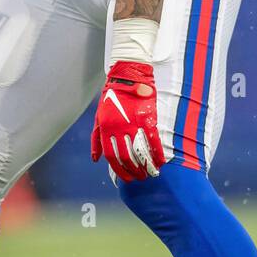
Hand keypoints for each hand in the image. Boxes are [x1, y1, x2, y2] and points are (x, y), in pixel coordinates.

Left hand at [91, 60, 164, 181]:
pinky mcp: (147, 118)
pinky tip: (161, 161)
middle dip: (134, 171)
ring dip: (147, 165)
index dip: (120, 171)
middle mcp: (119, 129)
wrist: (127, 77)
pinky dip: (158, 153)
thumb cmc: (111, 97)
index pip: (112, 157)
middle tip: (141, 178)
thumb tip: (95, 159)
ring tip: (152, 173)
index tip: (127, 179)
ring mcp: (134, 124)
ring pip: (141, 151)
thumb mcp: (98, 118)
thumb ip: (97, 140)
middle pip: (127, 157)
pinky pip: (154, 140)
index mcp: (106, 129)